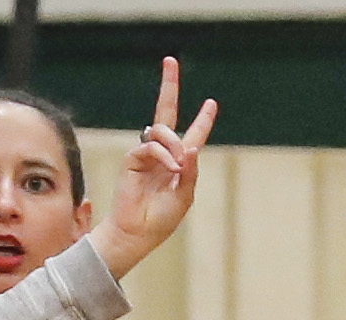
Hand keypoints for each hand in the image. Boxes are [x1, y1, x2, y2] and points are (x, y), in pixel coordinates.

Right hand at [91, 58, 217, 279]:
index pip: (192, 135)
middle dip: (169, 86)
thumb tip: (191, 147)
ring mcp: (147, 154)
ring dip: (173, 144)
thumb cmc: (162, 219)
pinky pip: (149, 146)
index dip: (202, 120)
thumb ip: (190, 171)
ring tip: (177, 165)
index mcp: (179, 163)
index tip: (211, 103)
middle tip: (170, 61)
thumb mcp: (184, 196)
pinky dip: (163, 155)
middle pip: (166, 113)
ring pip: (161, 130)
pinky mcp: (133, 159)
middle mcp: (163, 153)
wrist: (138, 232)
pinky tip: (170, 168)